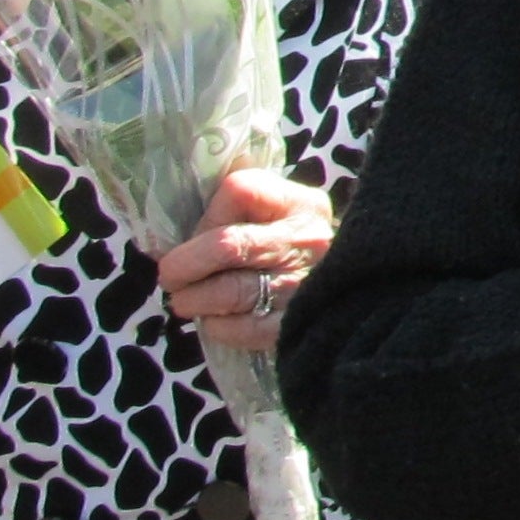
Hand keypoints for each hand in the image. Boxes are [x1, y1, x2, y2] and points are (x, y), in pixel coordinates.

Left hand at [155, 167, 334, 355]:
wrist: (350, 293)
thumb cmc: (296, 253)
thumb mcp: (282, 218)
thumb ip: (241, 216)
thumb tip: (175, 239)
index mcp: (301, 204)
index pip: (239, 190)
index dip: (208, 215)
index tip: (198, 233)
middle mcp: (306, 240)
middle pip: (228, 245)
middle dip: (185, 264)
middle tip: (170, 277)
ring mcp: (303, 285)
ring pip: (229, 291)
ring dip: (193, 300)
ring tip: (184, 302)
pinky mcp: (296, 325)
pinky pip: (241, 329)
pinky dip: (217, 326)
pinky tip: (216, 321)